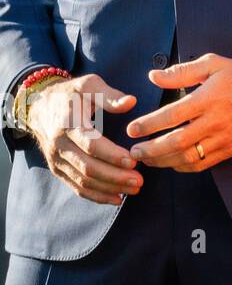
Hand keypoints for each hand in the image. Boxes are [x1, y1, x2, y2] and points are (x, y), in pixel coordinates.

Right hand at [25, 73, 140, 204]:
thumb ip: (109, 95)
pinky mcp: (57, 169)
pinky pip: (76, 186)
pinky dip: (96, 195)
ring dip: (109, 188)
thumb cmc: (71, 94)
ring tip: (133, 189)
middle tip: (139, 181)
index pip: (91, 145)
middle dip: (115, 177)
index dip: (112, 155)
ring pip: (83, 181)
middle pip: (88, 167)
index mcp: (68, 124)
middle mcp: (59, 145)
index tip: (134, 161)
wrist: (39, 106)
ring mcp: (56, 159)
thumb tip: (131, 102)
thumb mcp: (89, 86)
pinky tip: (116, 198)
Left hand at [126, 54, 231, 171]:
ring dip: (163, 162)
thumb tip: (153, 77)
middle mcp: (215, 121)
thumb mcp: (214, 64)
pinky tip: (172, 164)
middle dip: (151, 149)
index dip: (148, 125)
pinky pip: (203, 164)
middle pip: (176, 142)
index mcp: (208, 98)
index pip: (171, 116)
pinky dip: (184, 167)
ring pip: (188, 157)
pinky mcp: (231, 149)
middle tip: (133, 152)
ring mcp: (224, 138)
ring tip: (148, 160)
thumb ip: (182, 71)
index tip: (132, 129)